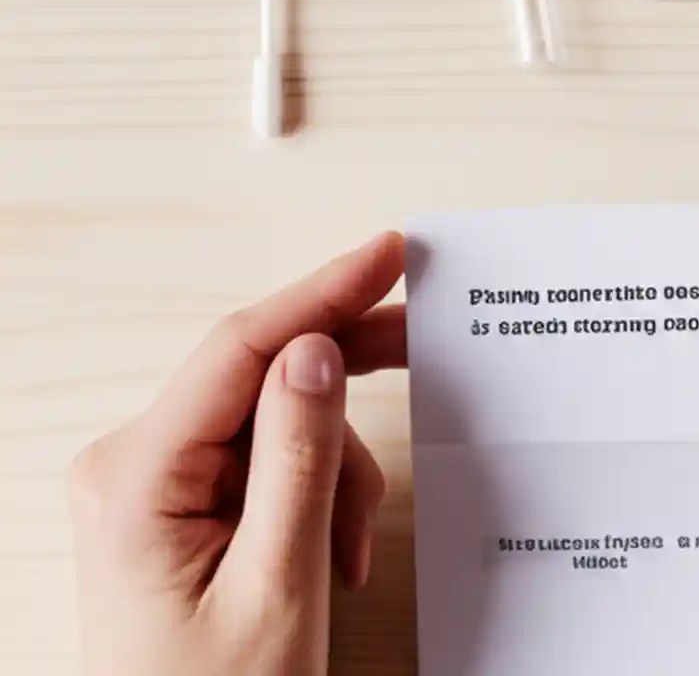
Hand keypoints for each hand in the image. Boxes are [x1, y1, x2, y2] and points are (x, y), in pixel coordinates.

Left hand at [68, 233, 406, 675]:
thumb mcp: (277, 584)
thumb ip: (296, 460)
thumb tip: (316, 351)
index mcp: (137, 477)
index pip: (239, 350)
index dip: (322, 292)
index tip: (389, 253)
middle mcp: (135, 463)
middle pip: (261, 379)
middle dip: (344, 386)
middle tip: (424, 344)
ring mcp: (157, 482)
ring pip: (277, 424)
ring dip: (333, 475)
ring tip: (345, 553)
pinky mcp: (183, 501)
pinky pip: (267, 462)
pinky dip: (313, 495)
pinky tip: (328, 554)